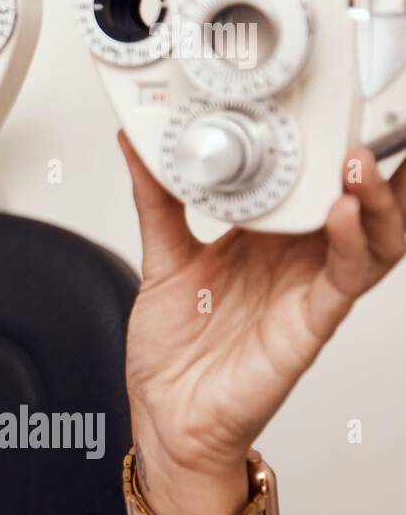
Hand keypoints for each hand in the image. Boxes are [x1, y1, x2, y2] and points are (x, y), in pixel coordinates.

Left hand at [117, 130, 405, 514]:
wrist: (168, 414)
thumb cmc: (176, 350)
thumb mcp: (163, 259)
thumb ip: (157, 200)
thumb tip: (138, 145)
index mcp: (266, 238)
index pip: (312, 181)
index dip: (331, 143)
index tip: (335, 99)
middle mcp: (296, 260)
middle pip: (357, 202)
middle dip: (374, 161)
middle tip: (369, 118)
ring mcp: (309, 290)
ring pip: (372, 236)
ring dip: (377, 196)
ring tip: (363, 158)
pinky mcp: (311, 324)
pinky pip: (346, 279)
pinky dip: (352, 242)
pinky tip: (344, 212)